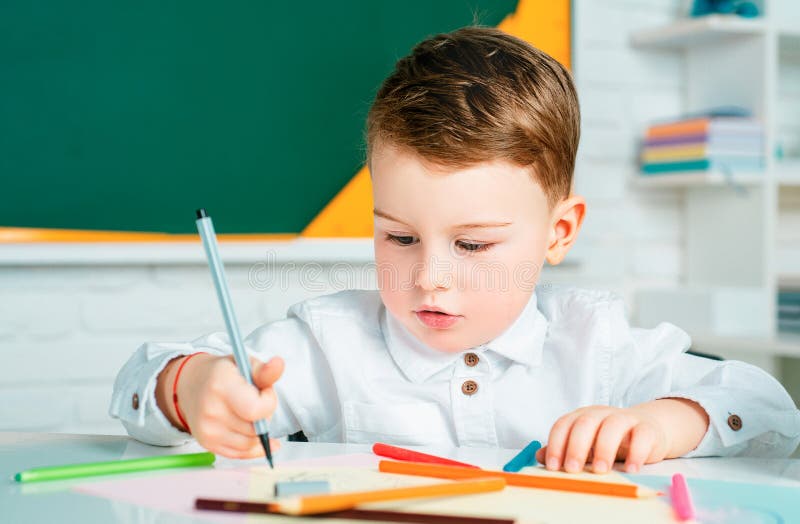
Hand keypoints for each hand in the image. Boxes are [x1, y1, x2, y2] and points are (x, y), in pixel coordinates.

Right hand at [159, 354, 283, 458]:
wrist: (191, 385)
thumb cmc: (222, 374)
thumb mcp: (244, 364)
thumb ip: (265, 370)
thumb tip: (279, 364)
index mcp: (221, 386)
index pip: (256, 410)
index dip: (269, 402)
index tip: (265, 392)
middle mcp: (211, 410)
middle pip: (255, 428)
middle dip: (264, 416)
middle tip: (256, 401)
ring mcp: (208, 430)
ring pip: (251, 442)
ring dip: (258, 430)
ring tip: (249, 412)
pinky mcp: (207, 443)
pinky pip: (241, 453)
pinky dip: (253, 446)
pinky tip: (258, 435)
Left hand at [535, 405, 669, 473]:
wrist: (648, 429)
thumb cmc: (610, 439)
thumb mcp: (585, 444)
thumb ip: (564, 450)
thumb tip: (539, 456)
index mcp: (581, 417)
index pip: (563, 425)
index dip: (556, 444)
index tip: (553, 466)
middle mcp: (601, 414)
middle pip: (585, 423)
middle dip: (576, 447)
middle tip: (572, 470)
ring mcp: (624, 418)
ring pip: (612, 426)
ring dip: (604, 449)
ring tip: (600, 470)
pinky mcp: (646, 428)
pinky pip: (642, 436)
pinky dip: (636, 453)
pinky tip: (631, 469)